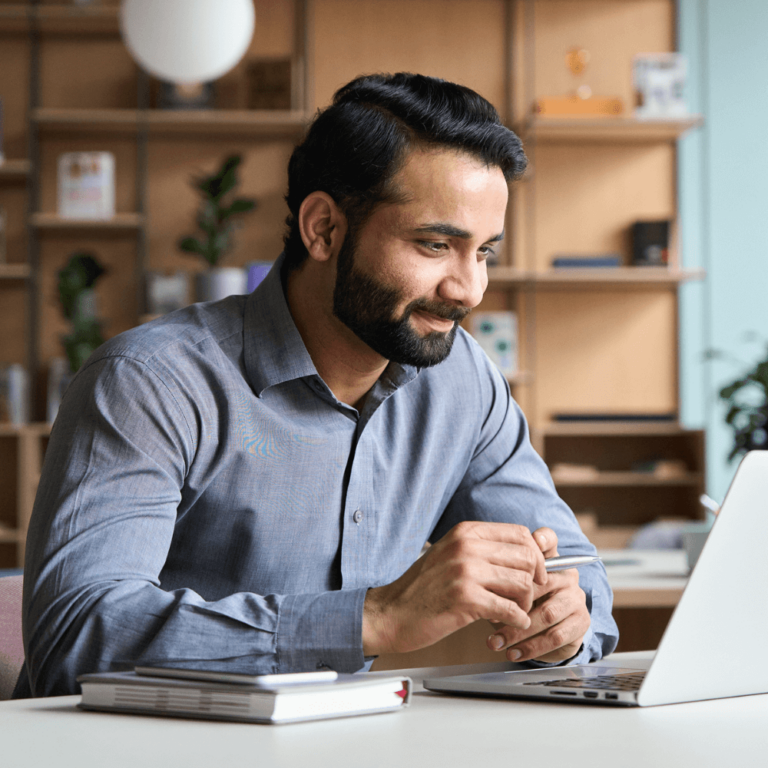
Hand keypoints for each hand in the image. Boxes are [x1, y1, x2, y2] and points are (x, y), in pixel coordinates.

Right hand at [362, 521, 547, 656]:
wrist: (391, 612)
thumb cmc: (422, 588)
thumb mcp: (451, 555)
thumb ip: (483, 550)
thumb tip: (527, 552)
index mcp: (466, 532)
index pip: (520, 534)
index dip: (536, 556)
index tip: (537, 573)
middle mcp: (467, 546)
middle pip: (526, 558)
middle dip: (534, 581)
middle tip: (525, 597)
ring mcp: (466, 571)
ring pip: (522, 583)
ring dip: (525, 603)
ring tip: (513, 612)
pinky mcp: (466, 599)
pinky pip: (510, 609)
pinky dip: (516, 620)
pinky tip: (508, 623)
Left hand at [486, 528, 589, 663]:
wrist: (543, 635)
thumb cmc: (519, 602)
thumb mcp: (506, 587)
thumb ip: (498, 578)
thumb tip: (478, 582)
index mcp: (549, 559)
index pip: (550, 540)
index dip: (542, 539)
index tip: (532, 541)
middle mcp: (566, 574)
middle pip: (543, 583)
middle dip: (513, 601)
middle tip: (488, 615)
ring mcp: (576, 597)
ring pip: (547, 613)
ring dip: (518, 631)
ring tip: (495, 641)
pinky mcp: (580, 622)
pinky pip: (555, 636)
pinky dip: (530, 647)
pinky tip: (513, 653)